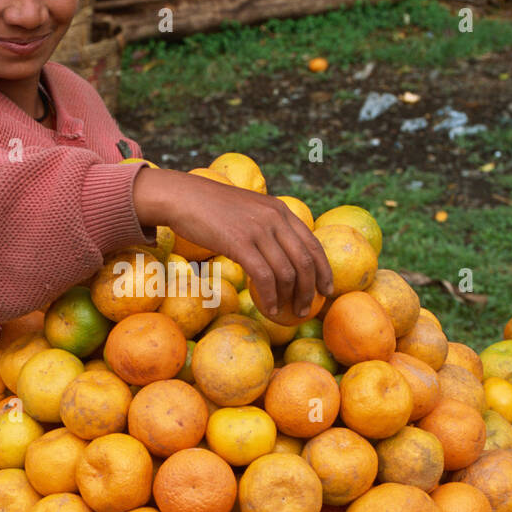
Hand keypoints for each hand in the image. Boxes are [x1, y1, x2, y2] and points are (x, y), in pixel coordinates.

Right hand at [132, 167, 333, 319]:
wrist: (184, 197)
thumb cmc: (212, 209)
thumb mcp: (249, 210)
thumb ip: (268, 226)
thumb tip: (282, 255)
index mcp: (280, 210)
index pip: (313, 244)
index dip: (324, 270)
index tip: (327, 290)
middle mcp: (275, 218)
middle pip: (305, 261)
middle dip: (311, 290)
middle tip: (308, 309)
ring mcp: (258, 230)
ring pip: (287, 272)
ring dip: (292, 298)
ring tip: (289, 313)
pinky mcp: (240, 243)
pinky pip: (264, 277)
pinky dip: (270, 297)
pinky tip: (270, 309)